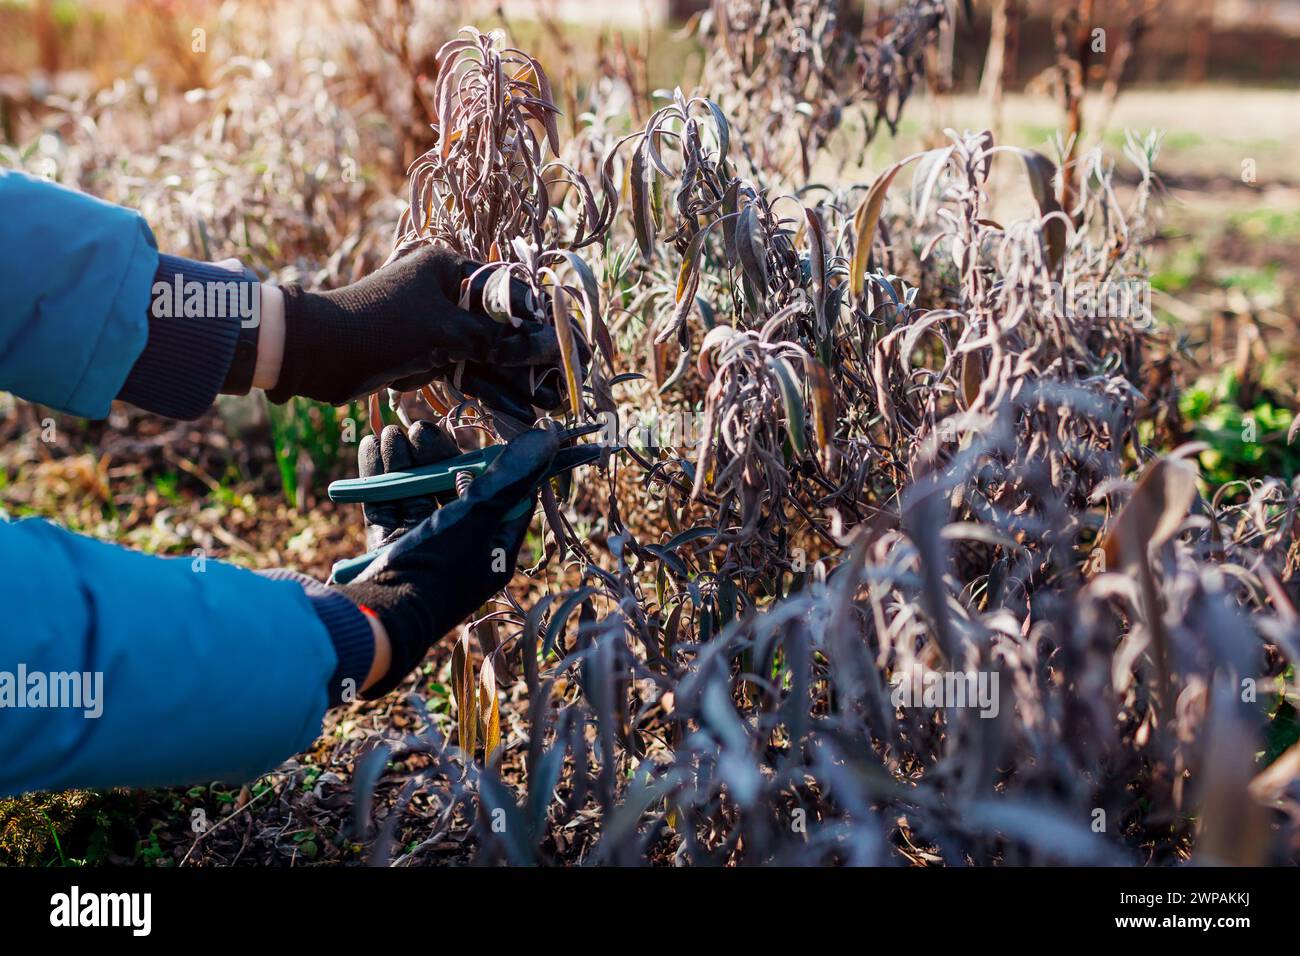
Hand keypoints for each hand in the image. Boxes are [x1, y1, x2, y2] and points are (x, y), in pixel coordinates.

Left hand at [269, 245, 574, 412]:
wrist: (317, 354)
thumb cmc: (380, 327)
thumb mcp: (446, 333)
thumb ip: (499, 342)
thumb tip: (551, 346)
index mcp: (448, 267)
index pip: (507, 290)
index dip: (538, 319)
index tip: (566, 345)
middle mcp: (444, 290)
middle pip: (499, 323)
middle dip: (530, 353)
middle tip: (564, 376)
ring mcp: (434, 323)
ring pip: (484, 350)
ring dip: (512, 375)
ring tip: (548, 399)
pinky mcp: (423, 352)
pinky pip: (464, 367)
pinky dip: (486, 385)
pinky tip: (516, 406)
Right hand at [334, 424, 558, 696]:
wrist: (383, 616)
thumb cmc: (441, 567)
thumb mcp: (479, 518)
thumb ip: (509, 479)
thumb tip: (546, 440)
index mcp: (494, 548)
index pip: (506, 498)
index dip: (500, 465)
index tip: (491, 435)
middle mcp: (461, 548)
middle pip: (454, 490)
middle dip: (437, 456)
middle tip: (423, 428)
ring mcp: (424, 548)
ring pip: (418, 493)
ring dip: (406, 461)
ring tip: (395, 432)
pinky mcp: (390, 549)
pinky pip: (387, 506)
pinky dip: (380, 478)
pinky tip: (374, 445)